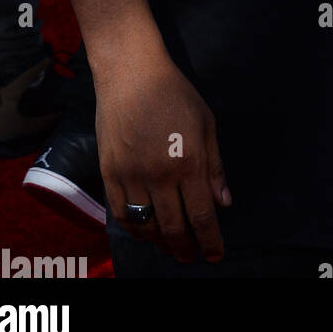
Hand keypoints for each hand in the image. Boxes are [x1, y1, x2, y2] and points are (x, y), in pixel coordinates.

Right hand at [95, 52, 230, 263]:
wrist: (131, 74)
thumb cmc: (175, 94)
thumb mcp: (207, 124)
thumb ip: (214, 166)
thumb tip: (223, 203)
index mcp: (188, 162)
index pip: (201, 216)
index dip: (210, 241)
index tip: (215, 255)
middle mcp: (159, 175)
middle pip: (173, 228)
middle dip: (186, 248)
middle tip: (193, 257)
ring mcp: (131, 177)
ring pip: (146, 227)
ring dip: (161, 243)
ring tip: (172, 247)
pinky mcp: (109, 174)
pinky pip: (121, 215)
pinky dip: (134, 230)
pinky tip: (145, 232)